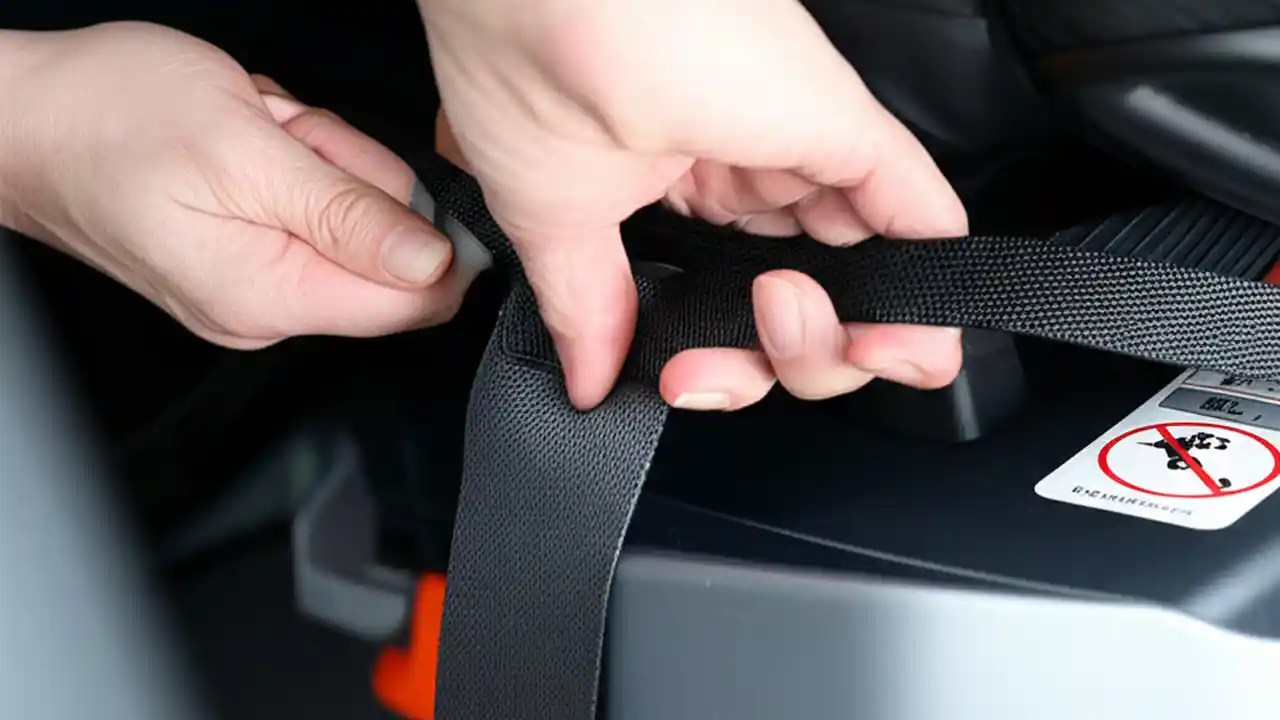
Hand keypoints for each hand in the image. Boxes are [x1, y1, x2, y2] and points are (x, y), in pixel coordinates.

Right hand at [0, 22, 474, 348]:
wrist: (22, 116)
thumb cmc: (110, 118)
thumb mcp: (248, 151)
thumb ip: (349, 215)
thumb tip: (434, 263)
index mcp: (270, 296)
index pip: (412, 302)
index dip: (431, 238)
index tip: (387, 179)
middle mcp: (265, 309)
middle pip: (385, 256)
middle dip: (356, 180)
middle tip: (290, 139)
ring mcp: (254, 286)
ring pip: (350, 223)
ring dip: (320, 163)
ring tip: (258, 134)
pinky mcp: (244, 258)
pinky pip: (312, 212)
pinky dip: (296, 166)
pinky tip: (250, 144)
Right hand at [422, 0, 967, 409]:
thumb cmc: (522, 50)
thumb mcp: (549, 213)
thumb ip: (586, 304)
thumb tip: (586, 381)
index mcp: (669, 185)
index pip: (724, 297)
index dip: (717, 358)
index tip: (680, 375)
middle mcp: (741, 169)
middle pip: (799, 303)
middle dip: (777, 361)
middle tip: (720, 359)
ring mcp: (796, 149)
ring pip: (862, 278)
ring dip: (847, 342)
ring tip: (786, 316)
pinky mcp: (843, 129)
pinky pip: (919, 219)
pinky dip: (927, 286)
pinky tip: (916, 331)